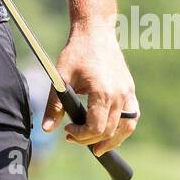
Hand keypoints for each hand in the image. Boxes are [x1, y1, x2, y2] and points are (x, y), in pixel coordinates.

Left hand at [41, 22, 138, 156]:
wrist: (95, 32)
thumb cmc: (77, 52)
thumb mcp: (61, 77)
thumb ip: (55, 104)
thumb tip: (47, 128)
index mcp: (102, 92)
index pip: (96, 128)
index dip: (81, 135)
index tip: (67, 130)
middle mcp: (119, 94)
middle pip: (109, 130)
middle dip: (90, 140)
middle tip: (73, 137)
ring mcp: (127, 92)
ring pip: (126, 127)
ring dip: (112, 141)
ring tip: (97, 148)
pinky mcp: (130, 89)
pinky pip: (132, 116)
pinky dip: (123, 128)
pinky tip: (111, 133)